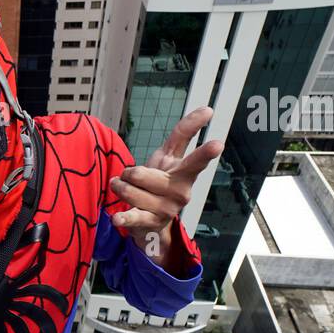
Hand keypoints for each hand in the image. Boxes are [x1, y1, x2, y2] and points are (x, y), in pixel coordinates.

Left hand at [108, 106, 222, 270]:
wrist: (152, 219)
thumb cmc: (160, 181)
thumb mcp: (170, 157)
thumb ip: (183, 133)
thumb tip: (208, 109)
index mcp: (186, 174)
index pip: (195, 160)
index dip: (205, 152)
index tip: (217, 144)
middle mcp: (180, 192)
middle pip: (144, 175)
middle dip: (131, 173)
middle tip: (130, 175)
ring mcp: (166, 209)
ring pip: (130, 190)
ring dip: (120, 187)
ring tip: (122, 188)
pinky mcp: (150, 223)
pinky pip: (132, 217)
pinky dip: (123, 218)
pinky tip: (116, 217)